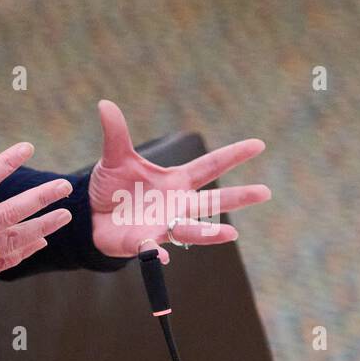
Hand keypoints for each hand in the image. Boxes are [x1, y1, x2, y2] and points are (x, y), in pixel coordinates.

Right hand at [0, 141, 72, 300]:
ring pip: (13, 242)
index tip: (25, 148)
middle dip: (40, 199)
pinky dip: (22, 253)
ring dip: (42, 228)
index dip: (6, 163)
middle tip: (63, 187)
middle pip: (9, 214)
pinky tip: (39, 243)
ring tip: (63, 216)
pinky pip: (1, 264)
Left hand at [87, 100, 271, 263]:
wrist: (93, 215)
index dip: (233, 155)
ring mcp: (163, 225)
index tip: (258, 144)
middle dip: (238, 197)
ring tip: (232, 233)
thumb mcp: (116, 157)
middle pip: (212, 202)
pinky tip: (160, 257)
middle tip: (266, 192)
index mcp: (176, 181)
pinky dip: (154, 253)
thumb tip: (105, 103)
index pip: (210, 166)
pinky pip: (150, 249)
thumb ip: (116, 133)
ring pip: (191, 230)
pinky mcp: (142, 242)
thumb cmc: (113, 186)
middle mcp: (177, 205)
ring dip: (209, 233)